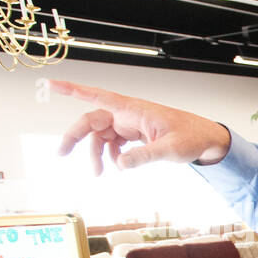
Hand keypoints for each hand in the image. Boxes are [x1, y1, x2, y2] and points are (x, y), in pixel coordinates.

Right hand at [48, 79, 230, 174]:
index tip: (50, 84)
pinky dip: (110, 154)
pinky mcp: (135, 133)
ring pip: (102, 135)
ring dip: (96, 153)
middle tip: (61, 154)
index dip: (72, 90)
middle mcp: (128, 114)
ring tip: (98, 173)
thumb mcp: (170, 149)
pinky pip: (114, 141)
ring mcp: (130, 123)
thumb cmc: (191, 137)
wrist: (206, 139)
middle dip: (75, 136)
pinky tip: (116, 166)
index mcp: (133, 110)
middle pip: (92, 121)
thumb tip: (119, 164)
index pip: (97, 96)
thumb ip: (145, 156)